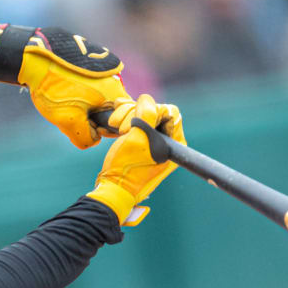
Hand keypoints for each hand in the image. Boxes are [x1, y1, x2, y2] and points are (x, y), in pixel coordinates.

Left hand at [0, 24, 128, 148]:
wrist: (36, 59)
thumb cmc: (54, 89)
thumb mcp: (69, 121)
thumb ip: (86, 138)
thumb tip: (94, 139)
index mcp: (114, 92)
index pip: (121, 122)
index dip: (104, 129)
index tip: (87, 125)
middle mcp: (114, 79)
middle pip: (108, 112)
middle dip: (91, 118)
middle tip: (71, 114)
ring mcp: (102, 70)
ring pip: (97, 101)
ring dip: (82, 107)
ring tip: (64, 101)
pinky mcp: (91, 66)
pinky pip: (90, 88)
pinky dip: (78, 95)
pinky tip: (63, 91)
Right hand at [85, 94, 184, 225]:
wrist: (112, 187)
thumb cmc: (127, 169)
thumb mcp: (138, 139)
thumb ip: (146, 116)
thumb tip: (146, 99)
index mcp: (175, 143)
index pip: (170, 112)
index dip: (151, 111)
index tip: (135, 123)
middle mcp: (168, 140)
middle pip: (154, 109)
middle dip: (135, 114)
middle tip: (122, 129)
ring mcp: (153, 139)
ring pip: (142, 112)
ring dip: (126, 115)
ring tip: (116, 129)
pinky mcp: (140, 138)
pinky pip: (134, 119)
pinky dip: (122, 117)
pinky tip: (113, 124)